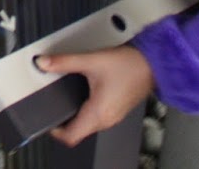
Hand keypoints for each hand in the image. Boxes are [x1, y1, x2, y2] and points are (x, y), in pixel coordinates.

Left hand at [35, 46, 154, 146]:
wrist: (154, 63)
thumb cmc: (129, 65)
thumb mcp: (92, 61)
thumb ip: (65, 62)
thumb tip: (44, 63)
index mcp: (98, 113)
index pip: (71, 137)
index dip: (55, 131)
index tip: (48, 120)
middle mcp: (106, 120)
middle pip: (78, 132)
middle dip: (64, 121)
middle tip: (54, 104)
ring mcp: (113, 117)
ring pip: (88, 125)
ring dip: (76, 115)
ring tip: (68, 98)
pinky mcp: (117, 110)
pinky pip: (98, 117)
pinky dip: (88, 110)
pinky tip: (86, 94)